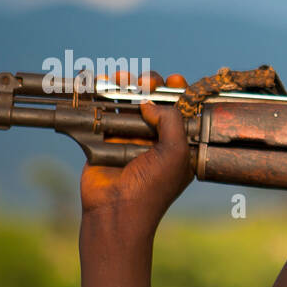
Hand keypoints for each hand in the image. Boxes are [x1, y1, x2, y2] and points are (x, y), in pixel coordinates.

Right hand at [79, 71, 194, 229]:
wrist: (117, 210)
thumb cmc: (153, 186)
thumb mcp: (176, 152)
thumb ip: (172, 121)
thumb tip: (150, 102)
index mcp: (180, 144)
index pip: (183, 112)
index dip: (180, 93)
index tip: (176, 80)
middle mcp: (157, 139)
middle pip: (156, 102)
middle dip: (152, 86)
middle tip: (146, 82)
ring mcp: (131, 138)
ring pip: (130, 103)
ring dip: (127, 86)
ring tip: (123, 77)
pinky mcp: (106, 139)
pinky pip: (106, 111)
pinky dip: (103, 95)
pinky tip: (104, 82)